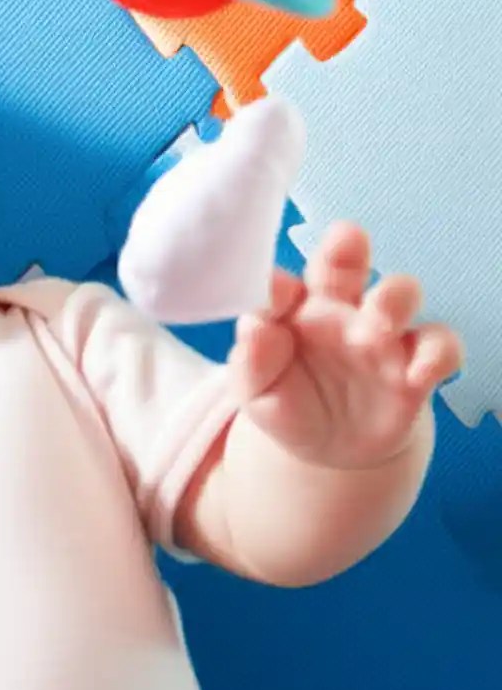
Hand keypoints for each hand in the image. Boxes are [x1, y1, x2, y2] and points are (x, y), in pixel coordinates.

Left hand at [228, 222, 463, 469]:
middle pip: (346, 263)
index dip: (279, 285)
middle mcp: (340, 310)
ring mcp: (383, 334)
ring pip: (399, 294)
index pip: (284, 285)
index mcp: (294, 309)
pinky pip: (438, 346)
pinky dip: (435, 353)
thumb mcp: (255, 391)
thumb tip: (253, 325)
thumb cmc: (287, 405)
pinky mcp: (417, 365)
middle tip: (347, 240)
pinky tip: (417, 373)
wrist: (329, 449)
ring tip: (379, 325)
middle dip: (348, 248)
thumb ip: (251, 360)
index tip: (275, 293)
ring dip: (394, 298)